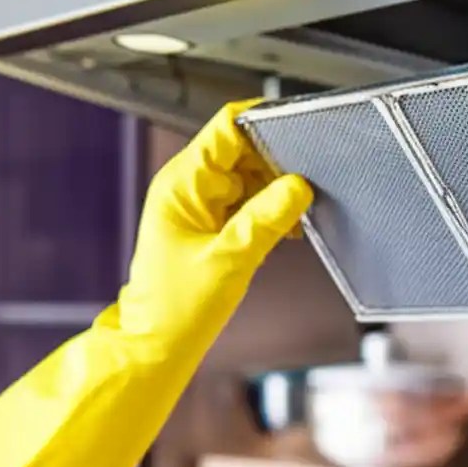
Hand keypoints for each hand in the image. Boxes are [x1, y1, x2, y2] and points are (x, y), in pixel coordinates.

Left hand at [0, 101, 310, 466]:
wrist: (158, 345)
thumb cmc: (179, 306)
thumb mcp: (231, 259)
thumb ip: (268, 218)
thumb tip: (300, 185)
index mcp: (183, 183)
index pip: (226, 128)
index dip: (262, 121)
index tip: (298, 127)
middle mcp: (190, 186)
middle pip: (244, 149)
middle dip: (278, 162)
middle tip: (309, 183)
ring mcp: (202, 204)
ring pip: (252, 175)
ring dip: (277, 190)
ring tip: (298, 213)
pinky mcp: (213, 223)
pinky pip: (250, 201)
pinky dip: (272, 209)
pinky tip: (289, 230)